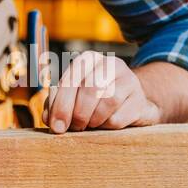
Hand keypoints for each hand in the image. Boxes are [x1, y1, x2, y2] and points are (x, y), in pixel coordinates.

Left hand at [45, 51, 161, 132]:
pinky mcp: (139, 99)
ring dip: (94, 120)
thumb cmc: (95, 101)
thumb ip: (57, 104)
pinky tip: (106, 124)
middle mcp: (110, 64)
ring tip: (90, 124)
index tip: (56, 127)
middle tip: (75, 128)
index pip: (71, 80)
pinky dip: (107, 126)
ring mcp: (129, 80)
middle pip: (90, 89)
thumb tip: (48, 118)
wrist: (130, 105)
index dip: (61, 105)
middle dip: (78, 114)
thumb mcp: (73, 97)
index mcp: (88, 60)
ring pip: (108, 101)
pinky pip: (119, 117)